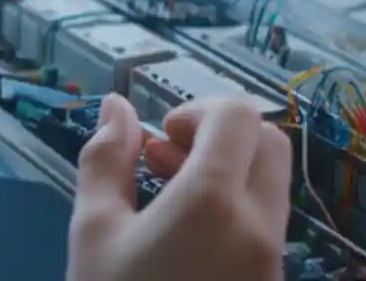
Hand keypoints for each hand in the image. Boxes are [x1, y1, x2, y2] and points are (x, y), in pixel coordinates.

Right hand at [67, 95, 292, 280]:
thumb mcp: (93, 230)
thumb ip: (105, 160)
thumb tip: (115, 107)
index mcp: (212, 200)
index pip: (237, 117)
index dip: (196, 111)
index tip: (159, 137)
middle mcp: (258, 224)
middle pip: (267, 144)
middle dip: (218, 135)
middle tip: (166, 156)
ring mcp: (273, 258)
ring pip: (268, 184)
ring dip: (224, 169)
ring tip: (163, 191)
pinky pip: (265, 222)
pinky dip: (232, 205)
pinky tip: (182, 230)